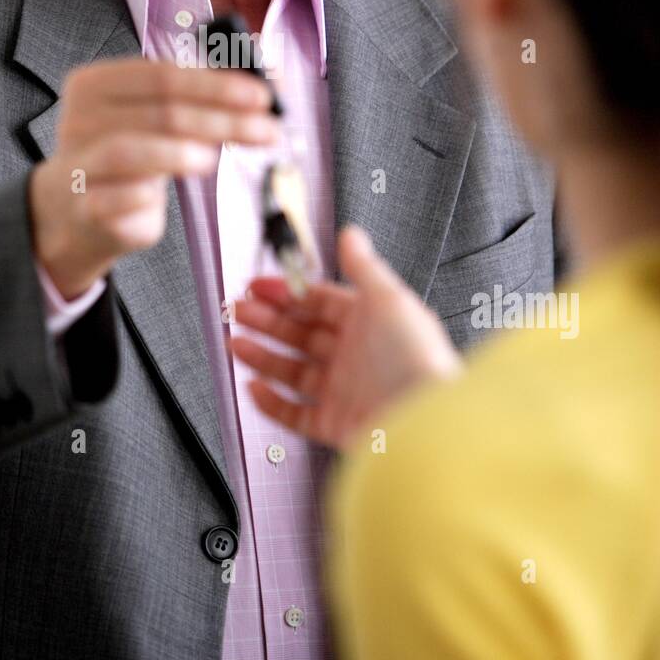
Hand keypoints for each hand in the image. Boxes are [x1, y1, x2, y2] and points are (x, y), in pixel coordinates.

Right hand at [29, 56, 281, 297]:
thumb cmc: (130, 155)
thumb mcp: (160, 117)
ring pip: (131, 150)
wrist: (76, 212)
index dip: (217, 83)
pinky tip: (160, 196)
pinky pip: (117, 197)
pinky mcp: (84, 206)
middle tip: (266, 130)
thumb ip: (206, 93)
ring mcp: (79, 162)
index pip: (163, 74)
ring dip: (182, 153)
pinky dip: (145, 195)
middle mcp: (81, 117)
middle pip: (160, 111)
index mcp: (98, 82)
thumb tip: (271, 75)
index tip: (263, 95)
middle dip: (222, 120)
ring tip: (215, 160)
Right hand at [230, 224, 462, 449]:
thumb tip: (351, 234)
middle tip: (237, 311)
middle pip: (302, 334)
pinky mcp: (335, 425)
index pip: (319, 302)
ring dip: (262, 356)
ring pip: (293, 371)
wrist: (423, 424)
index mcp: (369, 323)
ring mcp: (344, 391)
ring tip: (235, 343)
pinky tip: (254, 386)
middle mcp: (355, 356)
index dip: (287, 293)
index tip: (257, 287)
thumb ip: (363, 266)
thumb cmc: (416, 359)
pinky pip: (295, 413)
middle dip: (267, 321)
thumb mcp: (389, 299)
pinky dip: (271, 403)